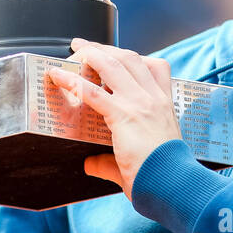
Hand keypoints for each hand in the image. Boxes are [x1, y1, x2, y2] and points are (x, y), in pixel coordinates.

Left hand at [46, 38, 182, 199]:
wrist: (174, 185)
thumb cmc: (163, 177)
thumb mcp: (142, 159)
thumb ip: (110, 161)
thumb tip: (90, 164)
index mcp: (165, 106)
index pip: (156, 68)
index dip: (134, 58)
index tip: (117, 55)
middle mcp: (154, 99)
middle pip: (130, 59)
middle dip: (106, 48)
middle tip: (86, 46)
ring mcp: (140, 104)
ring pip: (113, 65)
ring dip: (91, 54)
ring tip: (75, 49)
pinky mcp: (124, 115)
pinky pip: (93, 91)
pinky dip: (72, 80)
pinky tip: (57, 75)